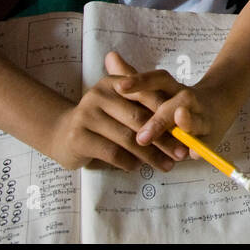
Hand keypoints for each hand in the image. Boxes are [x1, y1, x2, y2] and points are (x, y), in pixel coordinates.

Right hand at [45, 73, 178, 171]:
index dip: (169, 114)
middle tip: (180, 154)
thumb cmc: (103, 120)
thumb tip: (185, 117)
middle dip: (164, 138)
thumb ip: (150, 106)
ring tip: (166, 165)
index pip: (147, 95)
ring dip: (151, 155)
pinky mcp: (78, 137)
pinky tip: (137, 167)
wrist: (63, 134)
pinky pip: (112, 152)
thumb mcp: (124, 106)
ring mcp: (86, 115)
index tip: (186, 131)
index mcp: (114, 82)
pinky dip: (129, 161)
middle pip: (140, 119)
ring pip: (128, 138)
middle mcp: (99, 94)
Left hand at [107, 51, 238, 156]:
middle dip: (160, 119)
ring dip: (188, 123)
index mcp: (173, 88)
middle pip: (180, 101)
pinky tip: (191, 155)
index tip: (119, 86)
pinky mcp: (211, 136)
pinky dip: (200, 148)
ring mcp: (202, 117)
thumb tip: (110, 57)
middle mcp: (189, 100)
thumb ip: (133, 76)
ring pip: (197, 120)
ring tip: (178, 124)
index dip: (141, 81)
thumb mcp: (157, 88)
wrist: (219, 103)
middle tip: (141, 136)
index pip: (159, 80)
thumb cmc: (177, 98)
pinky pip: (206, 143)